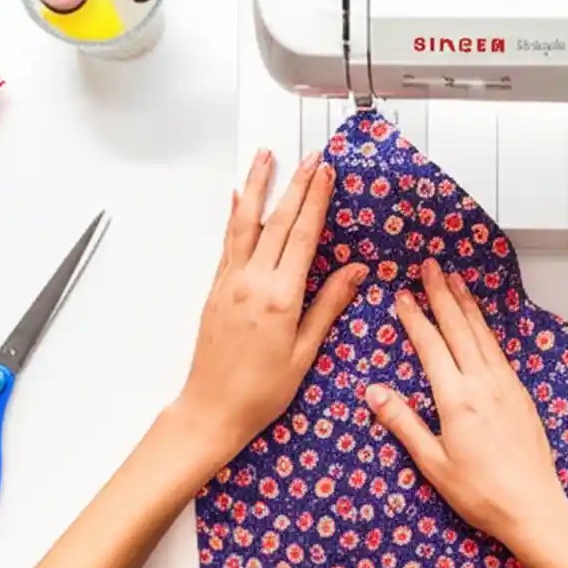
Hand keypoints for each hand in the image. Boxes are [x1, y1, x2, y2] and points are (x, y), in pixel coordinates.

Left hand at [171, 149, 367, 458]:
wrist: (211, 410)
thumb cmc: (260, 392)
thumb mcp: (305, 352)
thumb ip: (329, 305)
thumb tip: (355, 271)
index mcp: (279, 299)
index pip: (302, 237)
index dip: (316, 201)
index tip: (326, 173)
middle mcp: (251, 284)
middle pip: (277, 222)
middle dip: (295, 185)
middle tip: (309, 157)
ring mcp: (229, 283)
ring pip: (244, 223)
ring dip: (256, 186)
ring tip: (265, 158)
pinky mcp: (216, 290)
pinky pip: (228, 242)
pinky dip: (235, 216)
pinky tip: (236, 198)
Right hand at [366, 258, 567, 552]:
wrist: (533, 507)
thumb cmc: (480, 493)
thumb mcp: (433, 464)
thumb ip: (404, 424)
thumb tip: (373, 392)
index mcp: (457, 399)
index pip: (432, 346)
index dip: (415, 318)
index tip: (402, 295)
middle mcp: (484, 384)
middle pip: (459, 329)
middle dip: (442, 295)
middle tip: (430, 267)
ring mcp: (506, 386)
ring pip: (483, 335)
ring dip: (467, 304)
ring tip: (455, 280)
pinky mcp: (521, 395)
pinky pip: (499, 350)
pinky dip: (486, 328)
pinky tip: (481, 323)